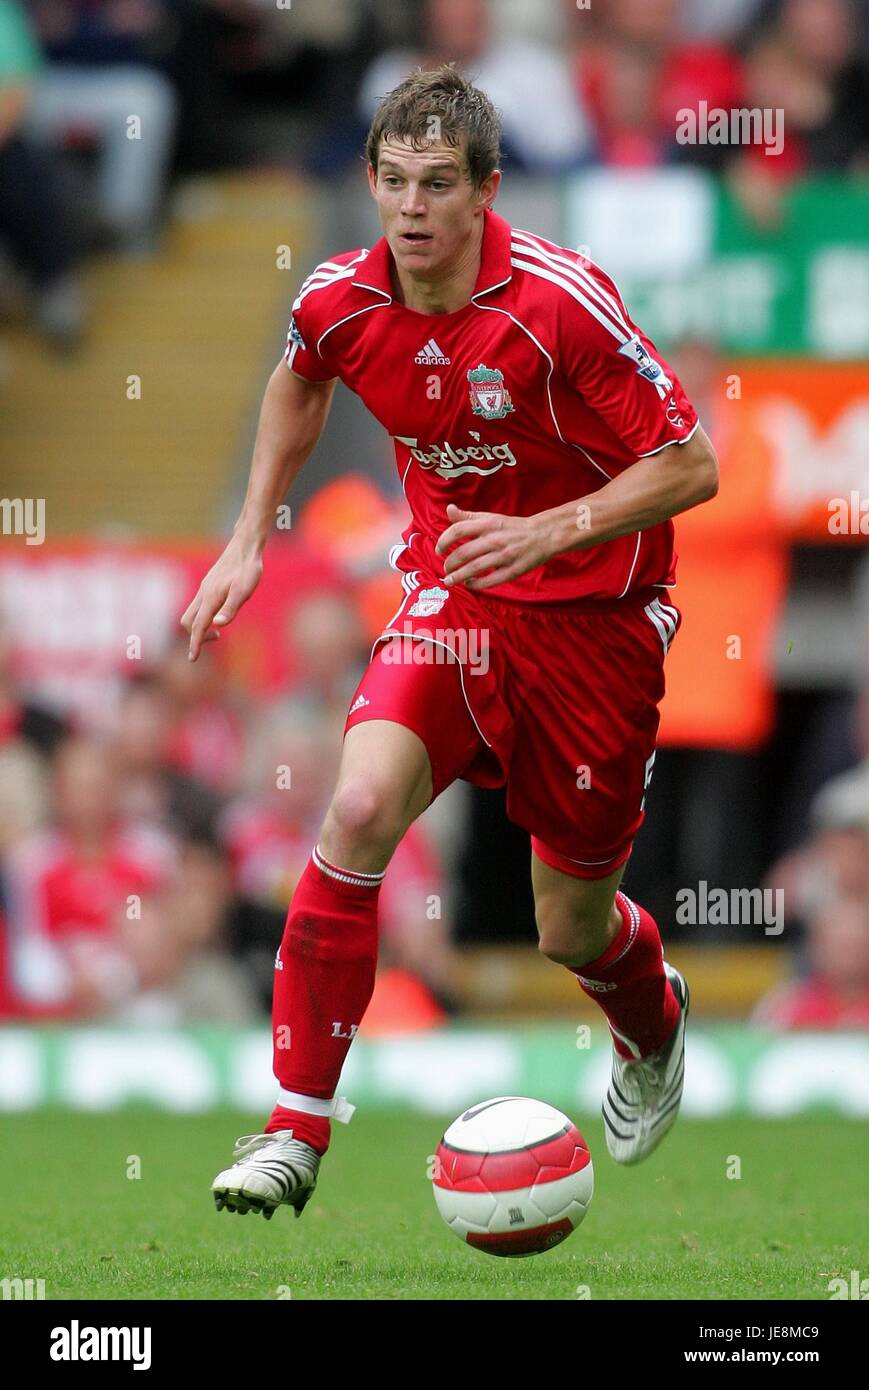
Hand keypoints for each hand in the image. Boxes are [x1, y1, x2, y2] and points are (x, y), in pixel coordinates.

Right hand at [180, 532, 263, 660]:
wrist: (245, 547)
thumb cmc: (248, 569)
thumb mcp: (244, 590)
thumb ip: (231, 608)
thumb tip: (217, 625)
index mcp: (210, 598)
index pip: (198, 626)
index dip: (195, 643)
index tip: (193, 659)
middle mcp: (203, 594)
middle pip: (188, 622)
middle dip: (196, 636)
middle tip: (217, 639)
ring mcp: (204, 589)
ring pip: (191, 613)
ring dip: (199, 627)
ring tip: (218, 632)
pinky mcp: (208, 586)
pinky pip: (198, 606)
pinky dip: (203, 617)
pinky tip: (219, 615)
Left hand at [434, 504, 551, 589]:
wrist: (544, 535)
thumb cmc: (513, 527)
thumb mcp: (491, 518)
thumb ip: (468, 517)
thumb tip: (449, 509)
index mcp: (488, 524)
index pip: (458, 530)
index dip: (444, 541)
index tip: (439, 550)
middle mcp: (495, 539)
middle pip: (464, 552)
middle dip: (449, 563)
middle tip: (445, 568)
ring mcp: (504, 556)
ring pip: (475, 568)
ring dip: (458, 576)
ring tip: (450, 580)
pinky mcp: (513, 570)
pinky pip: (491, 580)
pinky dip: (476, 584)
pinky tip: (469, 584)